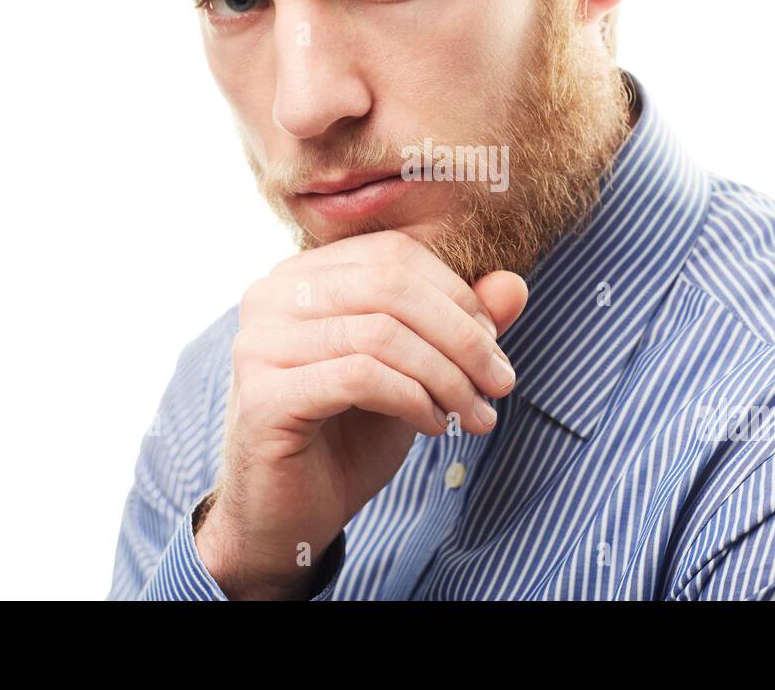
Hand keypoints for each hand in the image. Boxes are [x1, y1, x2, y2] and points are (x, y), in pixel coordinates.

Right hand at [194, 229, 528, 598]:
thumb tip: (515, 284)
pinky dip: (413, 400)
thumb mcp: (416, 373)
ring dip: (446, 376)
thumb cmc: (349, 437)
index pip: (394, 255)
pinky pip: (361, 377)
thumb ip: (459, 325)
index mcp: (303, 275)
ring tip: (475, 415)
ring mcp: (260, 343)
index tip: (494, 346)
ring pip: (381, 333)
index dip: (457, 295)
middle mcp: (270, 296)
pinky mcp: (264, 395)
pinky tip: (434, 427)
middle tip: (501, 383)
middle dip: (462, 336)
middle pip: (391, 286)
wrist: (289, 518)